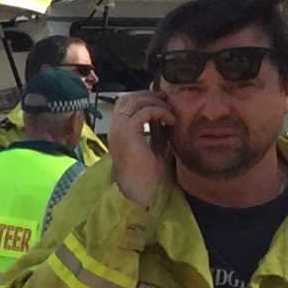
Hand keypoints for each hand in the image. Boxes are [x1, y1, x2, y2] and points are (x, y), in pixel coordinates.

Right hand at [106, 91, 172, 208]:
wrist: (144, 192)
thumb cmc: (150, 175)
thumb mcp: (156, 146)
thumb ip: (157, 130)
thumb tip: (164, 115)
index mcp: (119, 132)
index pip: (126, 103)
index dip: (144, 98)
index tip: (164, 103)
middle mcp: (115, 129)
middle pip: (128, 98)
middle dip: (149, 95)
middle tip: (168, 101)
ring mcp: (119, 130)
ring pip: (135, 101)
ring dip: (156, 103)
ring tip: (171, 113)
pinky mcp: (128, 134)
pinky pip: (144, 112)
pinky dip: (161, 112)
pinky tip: (172, 121)